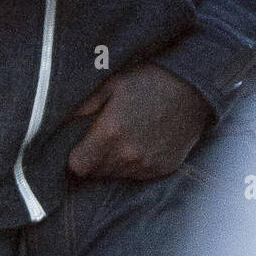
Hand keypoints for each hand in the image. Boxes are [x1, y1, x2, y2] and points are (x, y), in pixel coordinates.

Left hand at [67, 63, 210, 180]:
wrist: (193, 86)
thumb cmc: (149, 81)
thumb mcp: (112, 85)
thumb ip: (84, 108)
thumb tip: (61, 124)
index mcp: (110, 134)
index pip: (77, 166)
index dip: (76, 156)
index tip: (81, 144)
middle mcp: (127, 156)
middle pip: (97, 173)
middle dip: (95, 158)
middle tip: (105, 136)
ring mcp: (147, 165)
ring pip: (117, 175)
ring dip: (116, 162)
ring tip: (127, 136)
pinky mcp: (163, 169)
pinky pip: (139, 175)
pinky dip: (136, 163)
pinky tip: (144, 141)